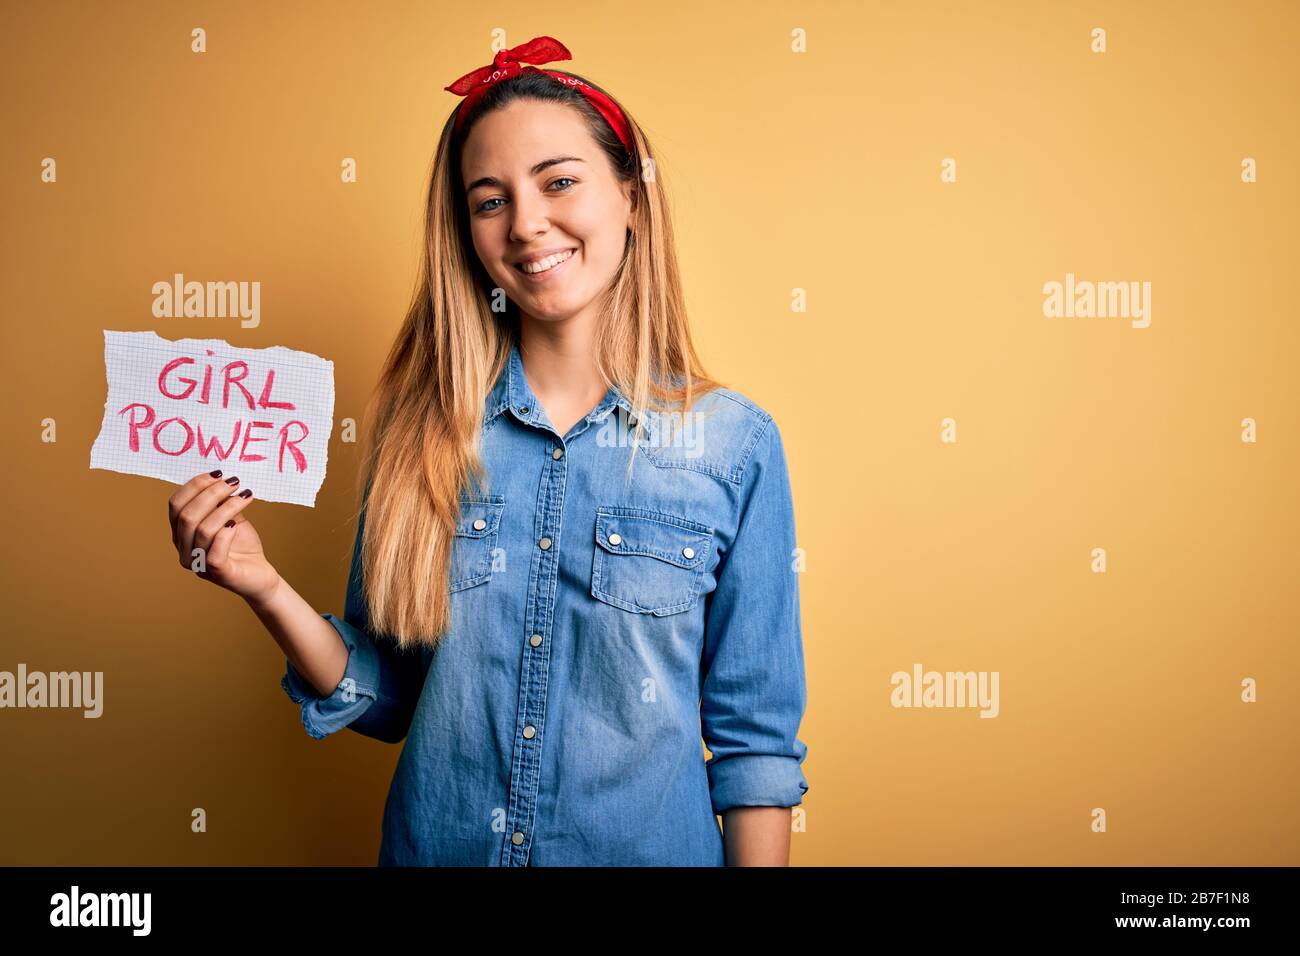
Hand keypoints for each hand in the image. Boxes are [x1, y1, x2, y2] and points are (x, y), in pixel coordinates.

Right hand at [168, 470, 280, 605]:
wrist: (259, 574)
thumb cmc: (241, 544)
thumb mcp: (229, 516)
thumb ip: (219, 502)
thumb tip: (219, 478)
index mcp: (181, 534)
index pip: (175, 505)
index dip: (194, 486)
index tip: (218, 473)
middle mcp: (184, 550)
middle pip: (187, 516)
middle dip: (211, 493)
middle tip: (234, 482)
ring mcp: (199, 564)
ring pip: (203, 530)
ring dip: (226, 508)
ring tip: (245, 497)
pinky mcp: (218, 574)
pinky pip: (214, 552)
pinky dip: (225, 534)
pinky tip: (236, 524)